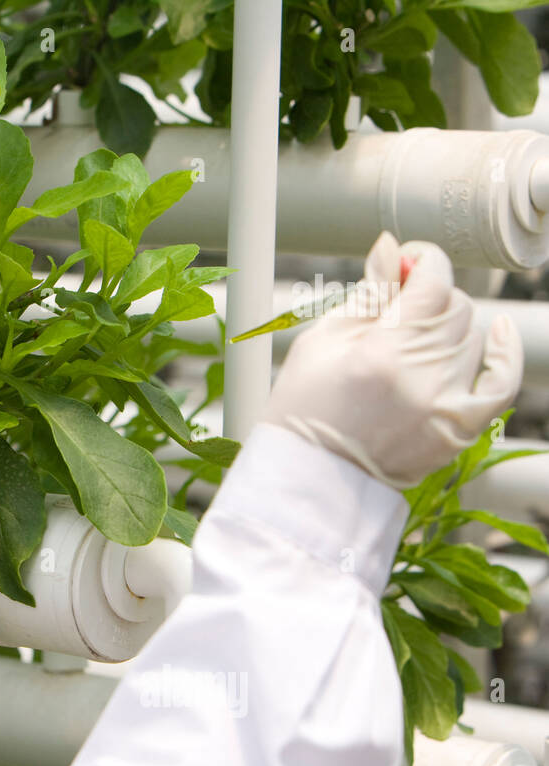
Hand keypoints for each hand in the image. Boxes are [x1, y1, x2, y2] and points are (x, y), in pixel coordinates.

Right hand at [262, 231, 522, 488]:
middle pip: (455, 305)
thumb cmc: (302, 410)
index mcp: (381, 351)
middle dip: (428, 297)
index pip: (433, 278)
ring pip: (473, 336)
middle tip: (398, 308)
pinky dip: (505, 353)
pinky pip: (502, 381)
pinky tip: (498, 334)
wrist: (311, 477)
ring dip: (447, 329)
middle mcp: (421, 377)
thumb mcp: (319, 342)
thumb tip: (392, 248)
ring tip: (412, 343)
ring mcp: (445, 405)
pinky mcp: (459, 429)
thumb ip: (367, 294)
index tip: (407, 261)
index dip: (422, 259)